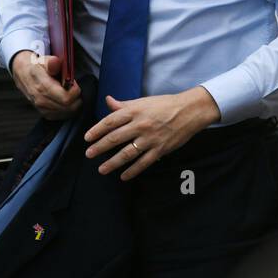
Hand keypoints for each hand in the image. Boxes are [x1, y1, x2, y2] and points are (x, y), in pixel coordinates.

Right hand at [9, 50, 80, 119]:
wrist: (23, 73)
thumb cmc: (36, 67)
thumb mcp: (44, 60)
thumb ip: (52, 62)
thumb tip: (55, 62)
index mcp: (43, 87)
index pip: (66, 98)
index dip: (75, 92)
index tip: (74, 84)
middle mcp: (41, 100)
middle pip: (68, 107)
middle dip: (76, 98)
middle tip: (75, 89)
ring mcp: (42, 108)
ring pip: (66, 113)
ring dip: (73, 104)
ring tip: (71, 93)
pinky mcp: (44, 113)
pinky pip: (61, 116)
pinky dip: (67, 110)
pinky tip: (67, 101)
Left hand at [82, 87, 220, 180]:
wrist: (190, 111)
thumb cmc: (165, 105)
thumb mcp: (143, 101)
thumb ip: (124, 104)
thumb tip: (108, 101)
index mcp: (135, 111)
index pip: (111, 121)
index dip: (97, 130)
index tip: (87, 138)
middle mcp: (141, 125)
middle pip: (115, 138)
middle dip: (100, 147)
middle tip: (89, 154)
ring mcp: (150, 139)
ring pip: (127, 153)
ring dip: (112, 162)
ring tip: (101, 169)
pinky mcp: (160, 149)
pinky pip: (143, 163)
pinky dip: (133, 171)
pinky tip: (123, 176)